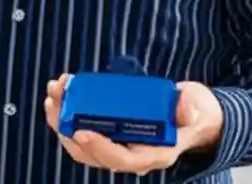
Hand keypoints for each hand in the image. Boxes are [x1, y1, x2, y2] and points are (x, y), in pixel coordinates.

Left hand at [44, 74, 223, 175]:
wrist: (195, 117)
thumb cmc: (195, 114)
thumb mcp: (198, 108)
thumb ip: (190, 109)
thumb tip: (185, 109)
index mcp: (153, 154)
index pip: (122, 160)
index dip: (100, 148)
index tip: (81, 130)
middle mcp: (132, 155)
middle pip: (92, 153)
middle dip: (67, 127)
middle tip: (55, 100)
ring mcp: (118, 146)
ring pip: (81, 143)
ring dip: (61, 119)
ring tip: (53, 93)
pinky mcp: (110, 133)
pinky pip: (82, 129)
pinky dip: (67, 113)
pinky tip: (60, 94)